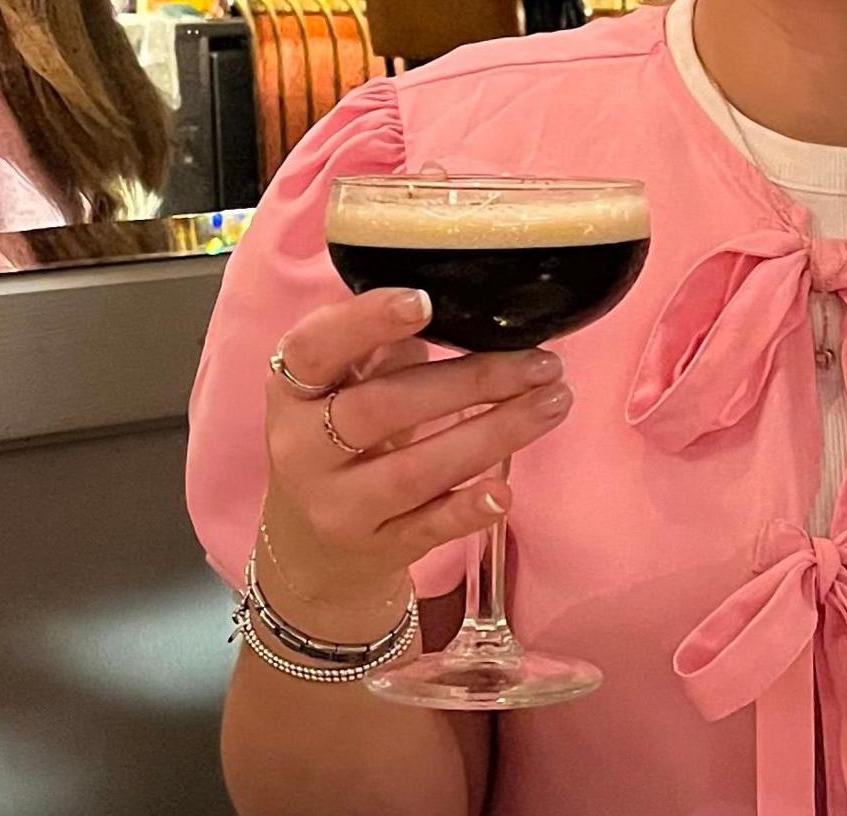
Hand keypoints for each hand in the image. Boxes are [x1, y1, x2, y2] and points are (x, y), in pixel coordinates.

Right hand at [257, 287, 573, 625]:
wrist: (310, 546)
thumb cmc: (341, 437)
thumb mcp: (344, 385)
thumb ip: (383, 343)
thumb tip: (463, 298)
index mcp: (292, 390)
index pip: (314, 349)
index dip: (364, 322)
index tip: (425, 300)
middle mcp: (303, 448)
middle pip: (382, 408)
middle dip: (471, 381)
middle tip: (543, 362)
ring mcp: (339, 504)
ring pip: (415, 470)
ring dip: (492, 434)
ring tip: (553, 402)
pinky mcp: (376, 548)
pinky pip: (426, 528)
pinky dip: (467, 511)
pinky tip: (505, 490)